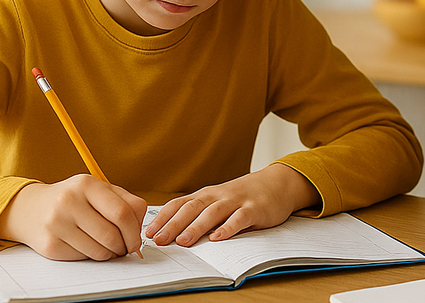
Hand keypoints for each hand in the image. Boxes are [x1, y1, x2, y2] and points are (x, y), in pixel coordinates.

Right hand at [0, 174, 146, 260]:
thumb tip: (141, 227)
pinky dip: (92, 256)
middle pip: (111, 235)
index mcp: (87, 185)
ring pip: (99, 251)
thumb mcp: (99, 190)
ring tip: (108, 247)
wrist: (30, 209)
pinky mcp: (49, 245)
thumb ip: (126, 202)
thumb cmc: (73, 199)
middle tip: (125, 248)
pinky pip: (83, 258)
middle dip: (124, 246)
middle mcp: (69, 202)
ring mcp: (57, 224)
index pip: (122, 213)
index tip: (136, 240)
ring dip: (109, 254)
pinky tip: (88, 246)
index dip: (134, 231)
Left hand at [146, 164, 319, 246]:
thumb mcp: (218, 201)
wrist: (276, 184)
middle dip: (173, 224)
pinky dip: (228, 228)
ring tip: (183, 241)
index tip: (148, 232)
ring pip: (212, 213)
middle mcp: (218, 196)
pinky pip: (239, 219)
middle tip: (159, 239)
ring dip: (196, 227)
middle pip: (191, 208)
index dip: (162, 218)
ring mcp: (236, 201)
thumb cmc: (242, 197)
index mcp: (205, 195)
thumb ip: (199, 214)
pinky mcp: (254, 209)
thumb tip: (171, 232)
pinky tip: (218, 238)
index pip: (179, 204)